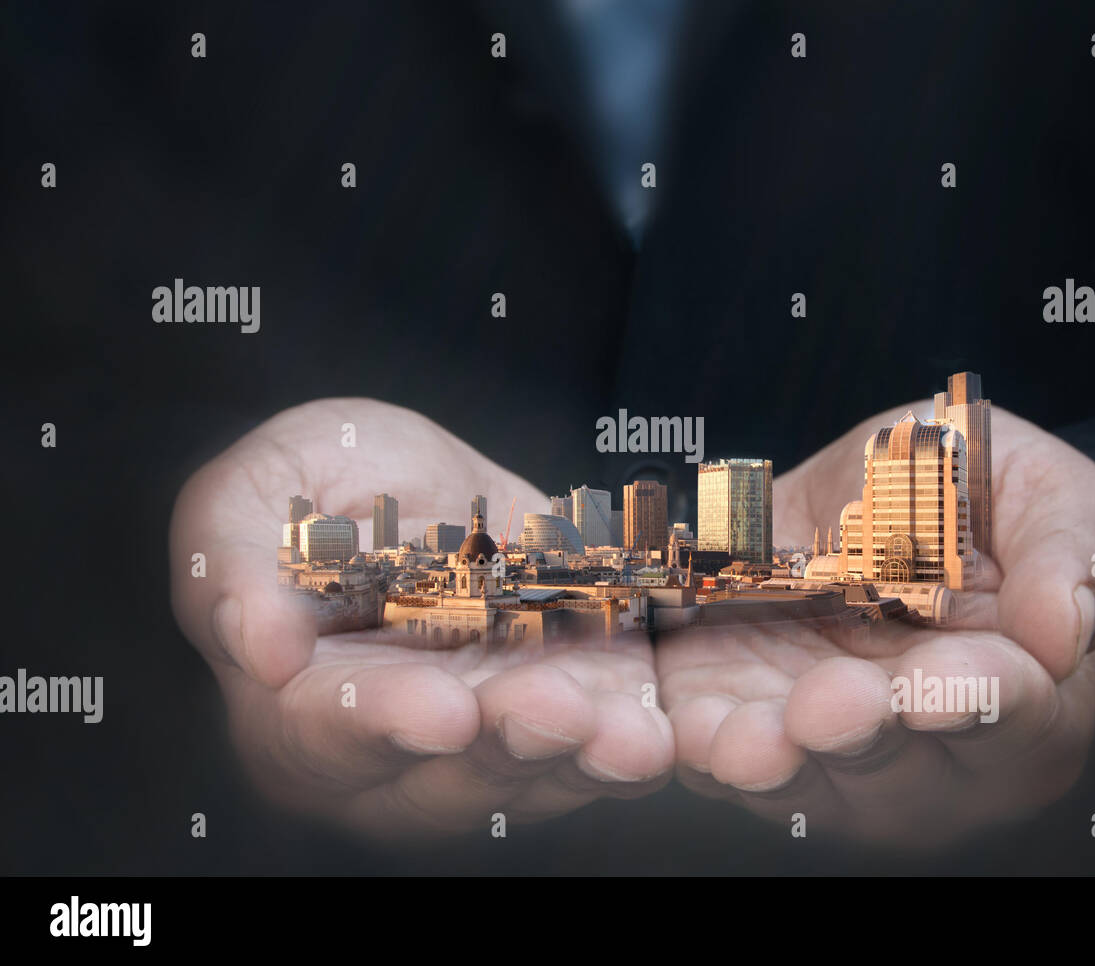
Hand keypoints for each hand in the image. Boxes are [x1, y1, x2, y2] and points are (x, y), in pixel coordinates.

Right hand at [169, 398, 672, 838]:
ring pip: (536, 772)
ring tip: (626, 734)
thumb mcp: (254, 494)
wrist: (428, 485)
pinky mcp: (572, 714)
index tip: (439, 709)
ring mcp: (492, 741)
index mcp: (300, 708)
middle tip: (554, 711)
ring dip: (583, 756)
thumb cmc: (320, 484)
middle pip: (447, 775)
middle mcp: (398, 749)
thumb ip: (231, 563)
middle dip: (506, 745)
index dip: (380, 722)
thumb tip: (253, 646)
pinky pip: (601, 744)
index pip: (328, 733)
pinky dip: (632, 737)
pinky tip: (659, 726)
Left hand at [656, 404, 1094, 845]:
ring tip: (746, 742)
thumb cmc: (981, 496)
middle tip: (827, 708)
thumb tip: (1064, 632)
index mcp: (1025, 704)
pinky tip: (677, 729)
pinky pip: (717, 751)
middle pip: (898, 770)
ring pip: (803, 781)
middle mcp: (932, 756)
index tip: (938, 685)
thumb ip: (1074, 555)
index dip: (976, 701)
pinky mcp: (747, 727)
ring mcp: (833, 754)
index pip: (1012, 718)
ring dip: (770, 763)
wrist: (876, 489)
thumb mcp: (1047, 494)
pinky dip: (697, 742)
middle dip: (860, 739)